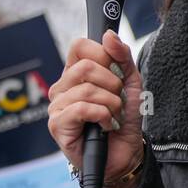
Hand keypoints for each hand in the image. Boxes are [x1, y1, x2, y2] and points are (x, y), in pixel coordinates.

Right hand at [47, 29, 144, 186]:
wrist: (126, 153)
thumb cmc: (124, 118)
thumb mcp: (131, 82)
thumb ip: (122, 56)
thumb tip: (108, 35)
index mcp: (76, 73)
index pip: (80, 46)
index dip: (103, 55)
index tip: (116, 72)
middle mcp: (62, 87)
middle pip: (85, 67)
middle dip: (112, 85)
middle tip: (117, 101)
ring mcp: (57, 106)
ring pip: (87, 89)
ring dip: (111, 104)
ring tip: (113, 117)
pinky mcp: (57, 125)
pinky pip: (81, 109)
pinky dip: (102, 116)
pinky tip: (105, 126)